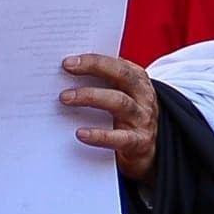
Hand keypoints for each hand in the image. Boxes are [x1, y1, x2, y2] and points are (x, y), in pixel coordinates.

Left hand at [61, 50, 156, 177]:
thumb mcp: (118, 96)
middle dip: (95, 68)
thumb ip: (100, 83)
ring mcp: (142, 119)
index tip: (68, 61)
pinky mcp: (139, 142)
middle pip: (122, 76)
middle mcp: (143, 96)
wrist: (148, 153)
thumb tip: (67, 72)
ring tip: (65, 98)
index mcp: (137, 81)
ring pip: (120, 102)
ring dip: (91, 97)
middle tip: (67, 69)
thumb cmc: (124, 118)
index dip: (95, 60)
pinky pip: (120, 138)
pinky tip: (80, 133)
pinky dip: (100, 135)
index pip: (118, 64)